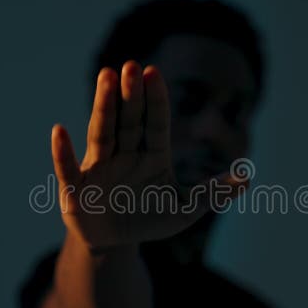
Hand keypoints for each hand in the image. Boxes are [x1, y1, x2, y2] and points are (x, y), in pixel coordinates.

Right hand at [50, 61, 242, 249]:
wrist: (114, 242)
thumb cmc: (149, 218)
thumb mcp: (184, 209)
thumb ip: (213, 194)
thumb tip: (247, 179)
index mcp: (151, 154)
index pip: (155, 122)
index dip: (155, 99)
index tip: (153, 71)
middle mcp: (124, 153)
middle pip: (128, 120)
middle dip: (129, 95)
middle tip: (130, 66)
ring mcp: (99, 167)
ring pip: (102, 133)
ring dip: (103, 107)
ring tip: (105, 77)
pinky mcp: (76, 188)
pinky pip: (69, 168)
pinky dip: (63, 152)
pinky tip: (60, 131)